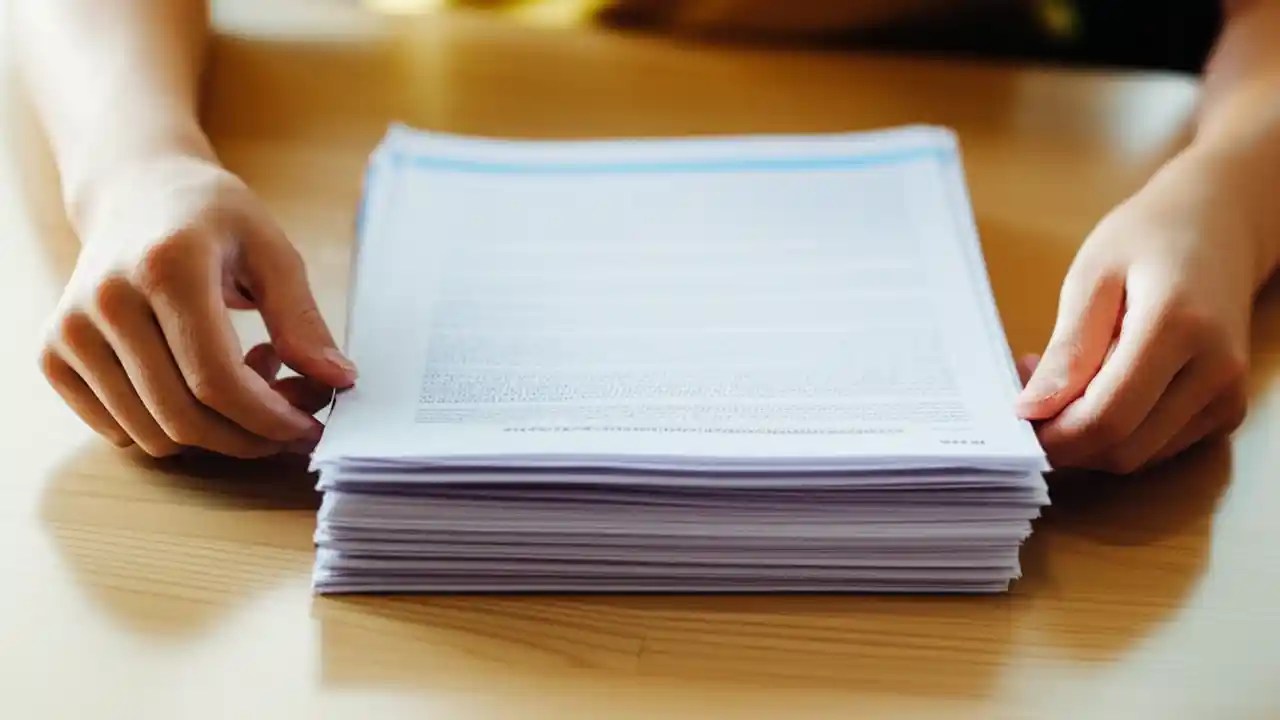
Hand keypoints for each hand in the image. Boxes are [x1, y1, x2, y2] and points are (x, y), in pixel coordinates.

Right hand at [39, 155, 356, 457]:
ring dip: (215, 431)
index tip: (311, 427)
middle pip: (184, 418)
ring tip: (246, 374)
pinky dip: (172, 426)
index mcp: (166, 268)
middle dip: (250, 437)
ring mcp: (71, 332)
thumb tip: (338, 380)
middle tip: (291, 413)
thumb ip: (303, 319)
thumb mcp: (273, 250)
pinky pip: (122, 431)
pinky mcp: (54, 355)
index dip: (270, 418)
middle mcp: (107, 301)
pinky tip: (198, 379)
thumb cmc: (212, 218)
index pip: (216, 380)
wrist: (136, 193)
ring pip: (153, 435)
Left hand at [1015, 148, 1262, 473]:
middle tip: (1030, 392)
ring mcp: (1227, 396)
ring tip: (1061, 383)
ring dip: (1087, 437)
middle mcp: (1215, 372)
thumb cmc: (1147, 239)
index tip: (1014, 417)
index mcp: (1179, 329)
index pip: (1107, 418)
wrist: (1217, 226)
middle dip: (1065, 439)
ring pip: (1139, 457)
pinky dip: (1117, 432)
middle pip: (1123, 450)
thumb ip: (1069, 349)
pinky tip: (1096, 389)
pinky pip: (1158, 446)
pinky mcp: (1226, 410)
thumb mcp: (1091, 278)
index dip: (1054, 434)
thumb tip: (1033, 410)